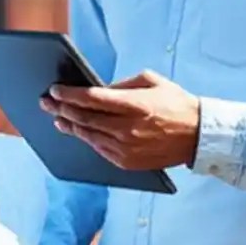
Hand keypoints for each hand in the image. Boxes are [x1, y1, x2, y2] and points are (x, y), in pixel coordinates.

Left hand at [41, 70, 199, 169]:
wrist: (199, 135)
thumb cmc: (176, 103)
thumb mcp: (151, 82)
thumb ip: (121, 85)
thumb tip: (96, 89)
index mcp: (134, 104)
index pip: (91, 98)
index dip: (68, 94)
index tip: (54, 90)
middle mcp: (128, 128)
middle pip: (84, 118)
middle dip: (61, 109)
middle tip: (46, 102)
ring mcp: (127, 148)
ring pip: (88, 136)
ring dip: (69, 126)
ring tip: (57, 118)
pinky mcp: (128, 162)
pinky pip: (99, 150)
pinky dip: (87, 140)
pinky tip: (78, 132)